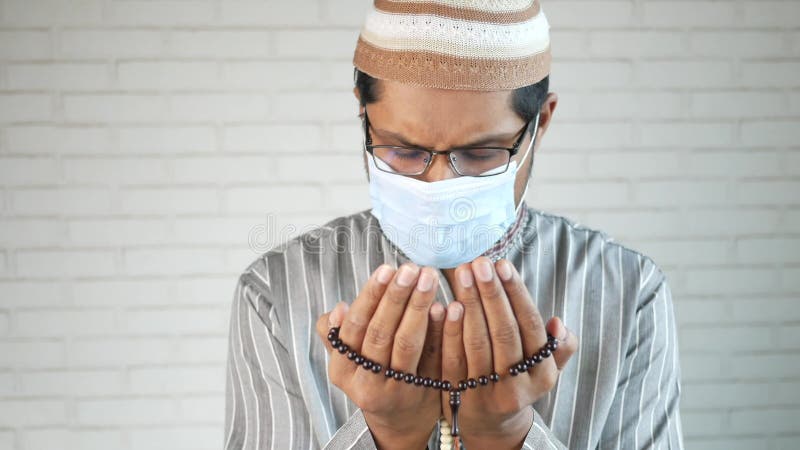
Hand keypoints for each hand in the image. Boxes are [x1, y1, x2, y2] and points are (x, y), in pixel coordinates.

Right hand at [316, 263, 445, 449]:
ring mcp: (396, 389)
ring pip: (406, 344)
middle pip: (380, 333)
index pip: (355, 327)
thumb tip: (339, 308)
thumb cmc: (372, 374)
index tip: (386, 269)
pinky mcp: (423, 393)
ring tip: (428, 278)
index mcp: (342, 369)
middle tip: (411, 268)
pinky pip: (433, 357)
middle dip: (397, 296)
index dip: (370, 297)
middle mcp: (366, 382)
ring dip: (418, 307)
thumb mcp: (347, 358)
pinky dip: (439, 330)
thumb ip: (337, 333)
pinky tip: (446, 306)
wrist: (399, 420)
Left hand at [441, 257, 579, 449]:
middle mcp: (518, 385)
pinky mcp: (458, 395)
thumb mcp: (545, 368)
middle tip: (479, 262)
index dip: (516, 294)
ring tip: (462, 273)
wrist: (492, 424)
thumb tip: (558, 324)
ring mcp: (487, 391)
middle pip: (504, 332)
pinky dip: (449, 330)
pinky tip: (445, 305)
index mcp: (543, 374)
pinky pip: (452, 357)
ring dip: (469, 303)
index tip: (502, 264)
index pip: (530, 326)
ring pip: (478, 342)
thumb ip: (558, 347)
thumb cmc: (519, 379)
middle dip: (491, 293)